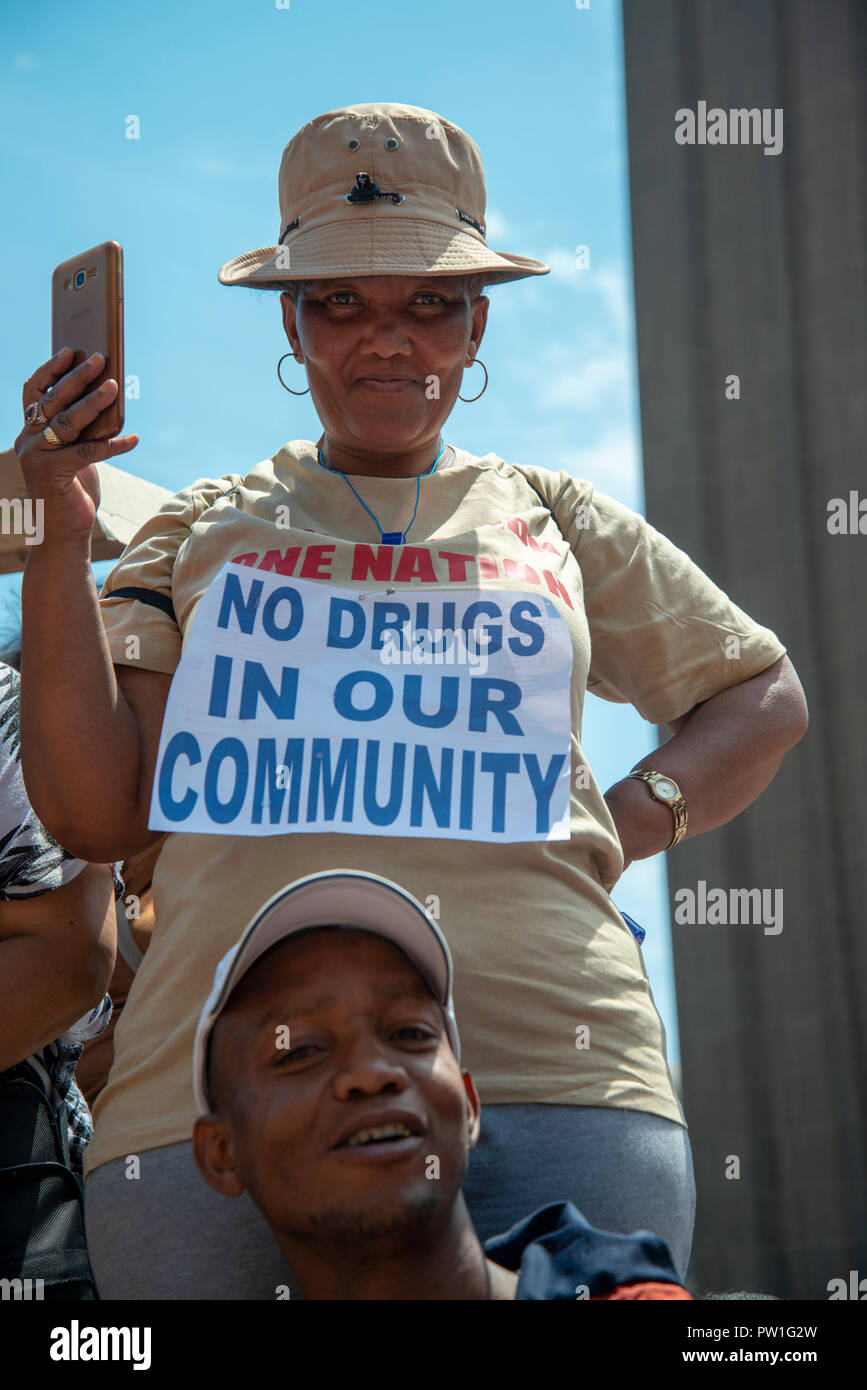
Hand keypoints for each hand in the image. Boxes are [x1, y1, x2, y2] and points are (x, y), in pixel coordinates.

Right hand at [16, 346, 138, 546]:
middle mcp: (28, 439)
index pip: (33, 391)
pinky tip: (134, 439)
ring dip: (95, 402)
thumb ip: (81, 431)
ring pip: (68, 420)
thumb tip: (108, 401)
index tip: (69, 351)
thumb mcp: (75, 454)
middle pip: (53, 400)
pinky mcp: (54, 473)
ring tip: (116, 386)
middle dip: (78, 377)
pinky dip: (114, 444)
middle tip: (100, 359)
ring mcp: (37, 455)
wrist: (62, 533)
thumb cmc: (72, 490)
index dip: (50, 370)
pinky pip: (88, 451)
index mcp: (30, 431)